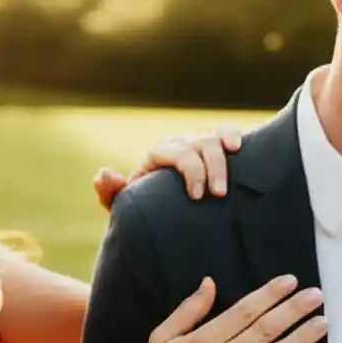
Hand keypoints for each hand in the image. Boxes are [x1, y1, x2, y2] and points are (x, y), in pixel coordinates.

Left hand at [93, 126, 243, 209]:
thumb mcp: (124, 204)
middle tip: (218, 195)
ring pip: (213, 139)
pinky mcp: (212, 148)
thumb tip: (103, 173)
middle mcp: (177, 144)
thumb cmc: (144, 207)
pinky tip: (237, 147)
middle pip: (200, 145)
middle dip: (212, 168)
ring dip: (223, 161)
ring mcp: (195, 143)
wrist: (160, 210)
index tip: (197, 196)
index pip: (177, 153)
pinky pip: (223, 132)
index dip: (191, 170)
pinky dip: (231, 135)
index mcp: (157, 155)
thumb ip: (111, 192)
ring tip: (227, 187)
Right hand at [129, 275, 326, 342]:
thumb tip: (209, 282)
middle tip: (316, 295)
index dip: (269, 294)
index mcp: (203, 341)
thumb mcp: (161, 339)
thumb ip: (188, 310)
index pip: (244, 311)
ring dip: (301, 340)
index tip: (290, 281)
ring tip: (322, 323)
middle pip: (265, 330)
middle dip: (293, 310)